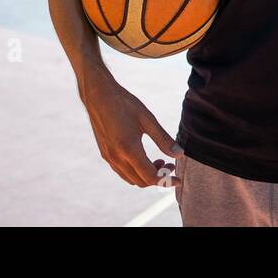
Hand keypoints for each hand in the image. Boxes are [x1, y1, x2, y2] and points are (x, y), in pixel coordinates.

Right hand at [76, 67, 182, 187]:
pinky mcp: (105, 154)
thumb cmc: (125, 104)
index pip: (150, 176)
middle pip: (141, 182)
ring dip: (146, 176)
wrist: (98, 95)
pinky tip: (143, 158)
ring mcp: (109, 157)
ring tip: (158, 161)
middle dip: (158, 178)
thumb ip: (163, 139)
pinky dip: (136, 172)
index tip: (178, 179)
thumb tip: (179, 154)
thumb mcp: (148, 119)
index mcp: (129, 149)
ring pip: (131, 179)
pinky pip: (122, 172)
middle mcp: (117, 157)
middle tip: (169, 164)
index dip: (166, 180)